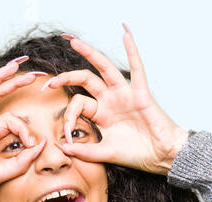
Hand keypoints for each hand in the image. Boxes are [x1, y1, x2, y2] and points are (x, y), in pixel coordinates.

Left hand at [46, 24, 189, 174]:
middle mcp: (111, 100)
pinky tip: (126, 35)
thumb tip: (61, 148)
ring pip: (104, 68)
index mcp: (102, 113)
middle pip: (85, 80)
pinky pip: (137, 68)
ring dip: (89, 53)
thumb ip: (84, 151)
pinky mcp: (140, 92)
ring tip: (74, 42)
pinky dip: (132, 51)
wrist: (161, 156)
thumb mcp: (105, 153)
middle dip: (66, 78)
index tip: (65, 135)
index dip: (68, 117)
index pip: (78, 104)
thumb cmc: (138, 154)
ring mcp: (124, 94)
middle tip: (49, 82)